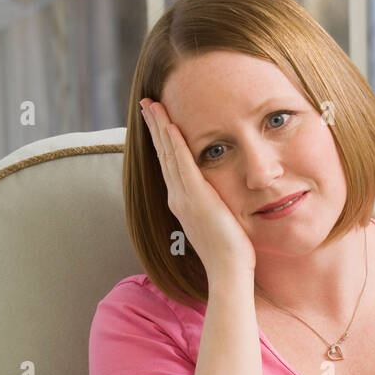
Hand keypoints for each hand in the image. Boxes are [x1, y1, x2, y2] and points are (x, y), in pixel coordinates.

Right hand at [139, 99, 256, 275]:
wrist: (227, 271)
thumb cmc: (228, 253)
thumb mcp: (217, 223)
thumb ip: (212, 207)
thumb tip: (217, 200)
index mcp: (182, 202)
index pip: (169, 164)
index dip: (161, 140)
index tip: (156, 120)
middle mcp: (178, 198)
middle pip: (163, 154)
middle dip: (154, 127)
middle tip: (146, 103)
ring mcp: (185, 198)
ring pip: (169, 155)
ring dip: (159, 127)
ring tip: (151, 105)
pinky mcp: (197, 198)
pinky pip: (184, 165)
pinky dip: (176, 145)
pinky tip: (169, 127)